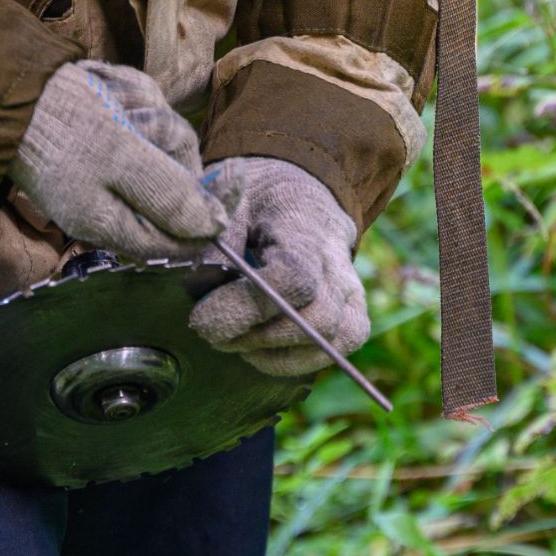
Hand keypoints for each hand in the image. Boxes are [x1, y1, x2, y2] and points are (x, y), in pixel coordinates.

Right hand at [10, 61, 236, 259]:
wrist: (7, 88)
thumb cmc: (60, 128)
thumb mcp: (120, 160)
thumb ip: (167, 195)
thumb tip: (213, 226)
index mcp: (115, 225)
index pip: (184, 236)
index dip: (214, 207)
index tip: (233, 172)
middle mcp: (114, 202)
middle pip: (179, 180)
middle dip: (169, 145)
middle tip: (139, 121)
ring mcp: (110, 166)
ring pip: (165, 141)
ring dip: (148, 113)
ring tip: (113, 99)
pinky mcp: (107, 132)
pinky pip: (144, 114)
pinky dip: (133, 96)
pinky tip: (108, 90)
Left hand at [189, 157, 369, 376]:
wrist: (302, 194)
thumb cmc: (260, 199)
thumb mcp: (229, 202)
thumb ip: (217, 238)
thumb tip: (201, 281)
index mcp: (305, 227)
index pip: (293, 279)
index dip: (246, 307)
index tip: (201, 317)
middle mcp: (338, 262)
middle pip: (317, 318)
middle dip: (256, 335)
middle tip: (211, 331)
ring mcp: (352, 290)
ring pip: (329, 339)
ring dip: (272, 352)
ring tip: (231, 339)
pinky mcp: (354, 312)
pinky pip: (336, 348)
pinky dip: (293, 360)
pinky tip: (257, 350)